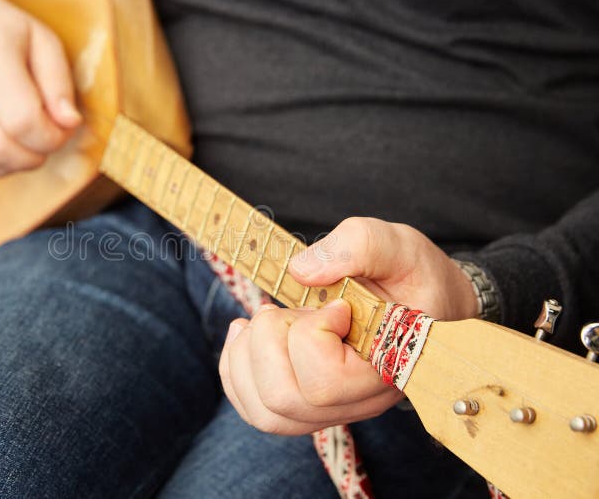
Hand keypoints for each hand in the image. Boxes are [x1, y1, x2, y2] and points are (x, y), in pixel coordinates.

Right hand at [0, 0, 80, 178]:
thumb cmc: (2, 32)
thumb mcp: (42, 40)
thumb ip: (59, 83)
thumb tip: (69, 123)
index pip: (23, 120)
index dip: (51, 138)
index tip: (60, 129)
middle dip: (32, 157)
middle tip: (42, 141)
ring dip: (8, 166)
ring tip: (20, 144)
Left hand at [219, 217, 478, 434]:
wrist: (422, 300)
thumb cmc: (411, 276)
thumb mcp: (397, 244)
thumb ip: (357, 246)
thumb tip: (301, 271)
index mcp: (386, 369)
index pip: (325, 383)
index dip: (312, 336)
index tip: (334, 304)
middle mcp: (358, 401)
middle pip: (284, 399)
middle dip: (269, 342)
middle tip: (288, 310)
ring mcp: (331, 409)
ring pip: (266, 413)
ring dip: (247, 357)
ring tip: (265, 321)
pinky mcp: (306, 405)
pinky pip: (255, 410)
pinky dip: (235, 370)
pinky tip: (245, 334)